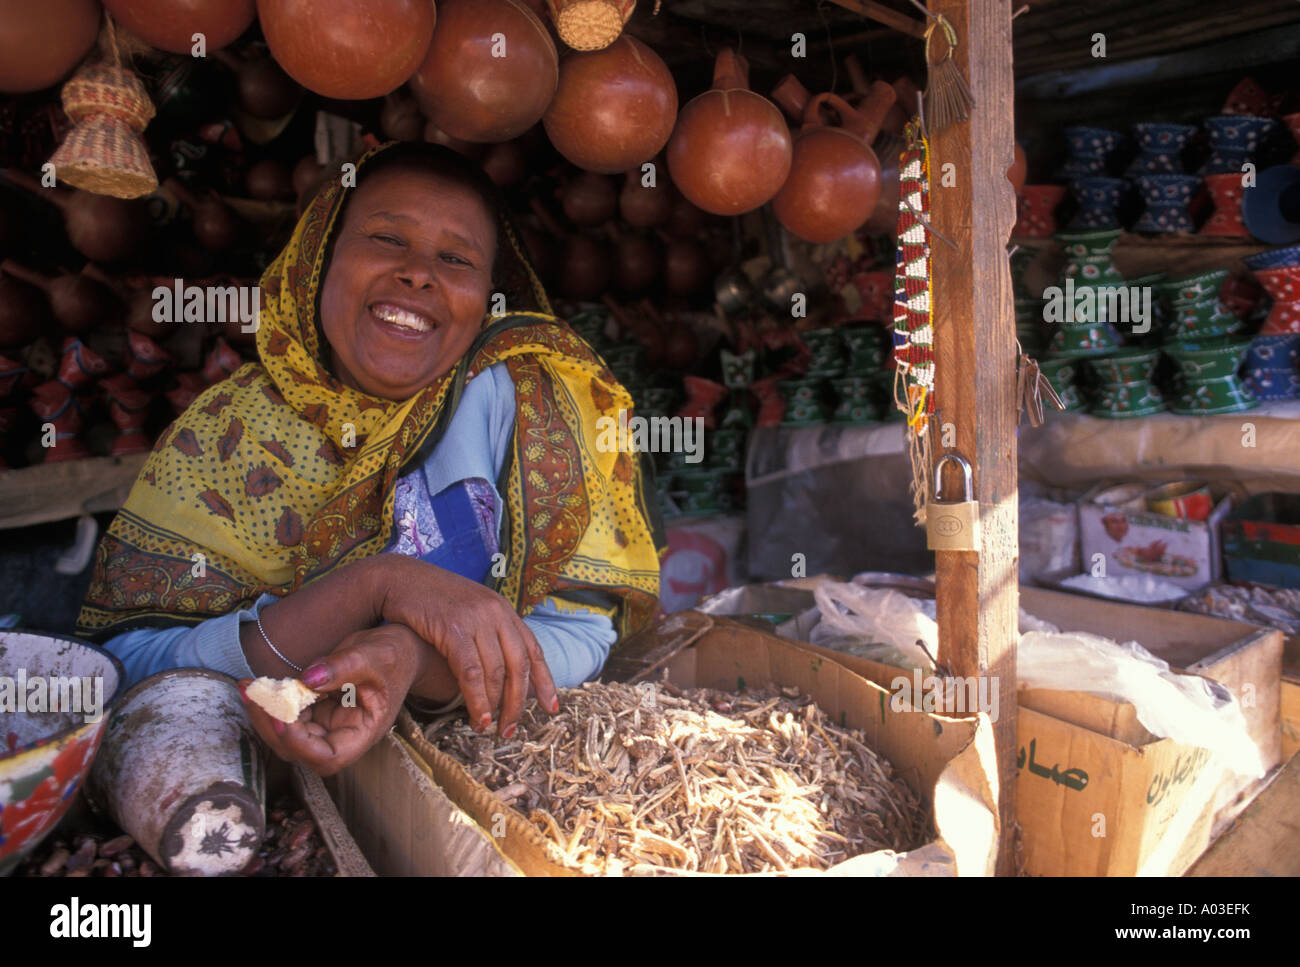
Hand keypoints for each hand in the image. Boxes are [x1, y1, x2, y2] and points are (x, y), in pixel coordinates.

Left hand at [238, 623, 421, 776]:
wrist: (399, 646)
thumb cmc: (395, 654)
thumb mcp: (374, 655)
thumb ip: (343, 667)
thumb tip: (307, 679)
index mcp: (364, 732)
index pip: (329, 757)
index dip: (301, 745)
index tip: (281, 718)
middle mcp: (343, 736)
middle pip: (300, 750)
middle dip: (272, 726)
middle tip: (253, 694)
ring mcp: (327, 725)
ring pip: (288, 735)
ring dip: (265, 714)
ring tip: (249, 687)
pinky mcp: (316, 711)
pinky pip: (288, 714)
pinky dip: (271, 702)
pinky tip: (258, 684)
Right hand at [375, 555, 558, 738]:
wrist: (399, 579)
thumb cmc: (432, 601)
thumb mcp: (470, 611)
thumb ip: (489, 633)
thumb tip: (502, 671)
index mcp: (504, 610)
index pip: (533, 650)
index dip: (544, 681)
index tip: (551, 708)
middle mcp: (496, 613)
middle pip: (519, 666)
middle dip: (518, 703)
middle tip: (511, 730)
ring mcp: (476, 620)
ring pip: (496, 673)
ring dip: (495, 706)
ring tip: (488, 728)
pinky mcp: (453, 629)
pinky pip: (471, 672)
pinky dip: (477, 699)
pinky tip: (477, 717)